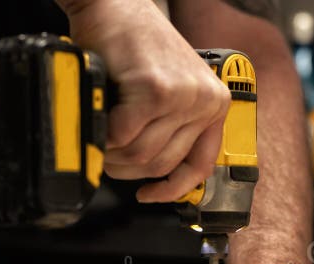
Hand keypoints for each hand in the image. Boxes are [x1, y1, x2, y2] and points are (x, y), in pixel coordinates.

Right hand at [58, 0, 230, 201]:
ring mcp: (183, 96)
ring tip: (101, 140)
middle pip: (163, 164)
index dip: (173, 189)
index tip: (150, 195)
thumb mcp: (170, 89)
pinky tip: (98, 124)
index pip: (200, 165)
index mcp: (215, 104)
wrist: (114, 5)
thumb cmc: (135, 45)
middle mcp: (205, 101)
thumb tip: (156, 175)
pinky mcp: (155, 91)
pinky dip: (103, 136)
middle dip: (129, 169)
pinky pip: (123, 137)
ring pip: (142, 155)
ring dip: (113, 155)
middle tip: (108, 156)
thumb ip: (173, 127)